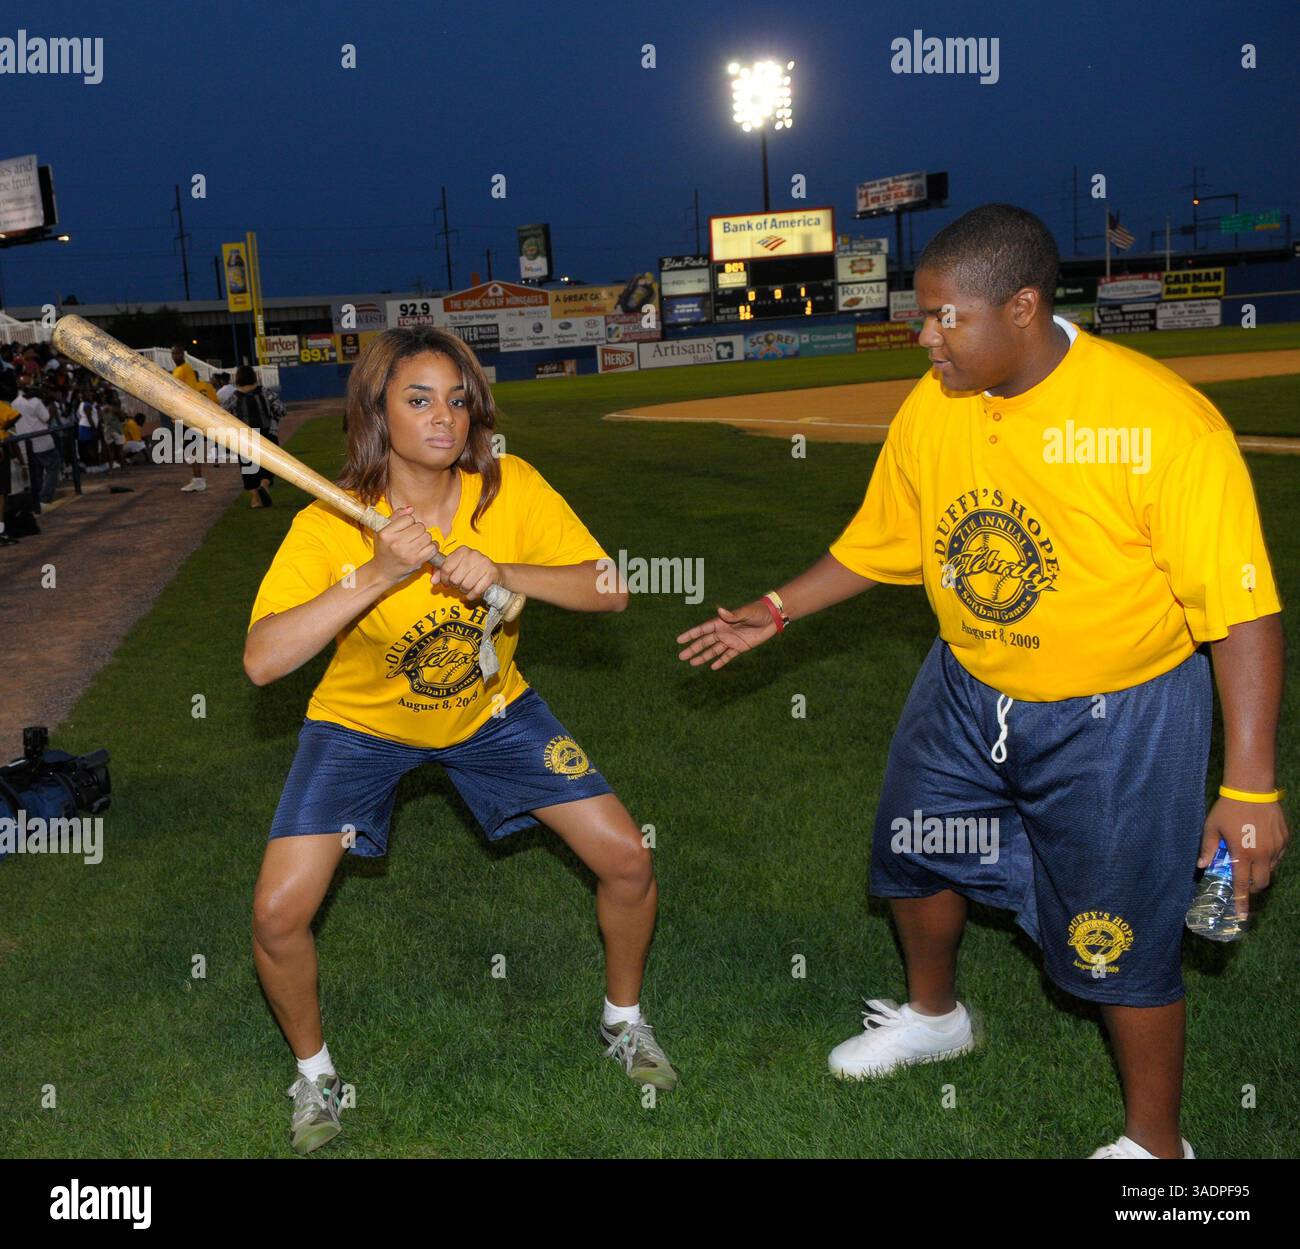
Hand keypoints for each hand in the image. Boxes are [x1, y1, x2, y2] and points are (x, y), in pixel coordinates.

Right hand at [371, 506, 439, 584]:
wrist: (383, 572)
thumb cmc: (384, 549)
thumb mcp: (383, 530)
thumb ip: (396, 517)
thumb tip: (410, 509)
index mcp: (386, 534)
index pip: (408, 518)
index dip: (409, 522)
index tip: (405, 528)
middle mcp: (396, 543)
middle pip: (420, 526)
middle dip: (418, 530)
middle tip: (412, 536)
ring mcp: (407, 553)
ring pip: (427, 536)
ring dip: (425, 538)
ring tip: (417, 542)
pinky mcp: (416, 561)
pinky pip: (433, 548)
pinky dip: (432, 546)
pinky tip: (425, 548)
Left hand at [432, 544, 499, 602]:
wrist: (495, 573)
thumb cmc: (473, 570)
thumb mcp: (457, 568)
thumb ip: (442, 572)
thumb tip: (433, 580)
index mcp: (462, 550)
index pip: (446, 567)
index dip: (443, 578)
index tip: (446, 582)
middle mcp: (473, 554)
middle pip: (455, 578)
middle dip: (455, 585)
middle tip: (459, 585)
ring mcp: (483, 563)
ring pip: (465, 585)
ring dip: (464, 591)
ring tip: (466, 588)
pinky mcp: (491, 573)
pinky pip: (476, 590)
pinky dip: (472, 595)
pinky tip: (473, 593)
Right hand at [676, 602, 778, 669]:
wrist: (773, 617)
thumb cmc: (758, 611)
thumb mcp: (746, 612)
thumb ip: (732, 614)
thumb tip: (719, 610)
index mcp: (722, 622)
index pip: (702, 630)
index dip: (690, 635)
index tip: (679, 640)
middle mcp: (724, 632)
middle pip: (705, 642)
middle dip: (693, 649)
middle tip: (681, 656)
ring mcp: (731, 640)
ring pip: (714, 650)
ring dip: (703, 657)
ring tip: (692, 663)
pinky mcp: (740, 647)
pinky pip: (728, 656)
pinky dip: (720, 661)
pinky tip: (712, 667)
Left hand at [1199, 796, 1289, 920]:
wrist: (1252, 789)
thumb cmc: (1228, 809)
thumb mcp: (1211, 828)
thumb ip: (1208, 848)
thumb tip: (1201, 865)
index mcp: (1242, 854)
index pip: (1242, 885)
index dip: (1242, 902)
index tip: (1242, 916)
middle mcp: (1262, 854)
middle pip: (1262, 883)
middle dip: (1253, 888)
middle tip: (1244, 883)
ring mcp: (1277, 847)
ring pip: (1271, 870)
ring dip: (1260, 871)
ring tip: (1249, 858)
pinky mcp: (1285, 839)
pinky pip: (1279, 856)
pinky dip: (1270, 858)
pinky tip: (1259, 846)